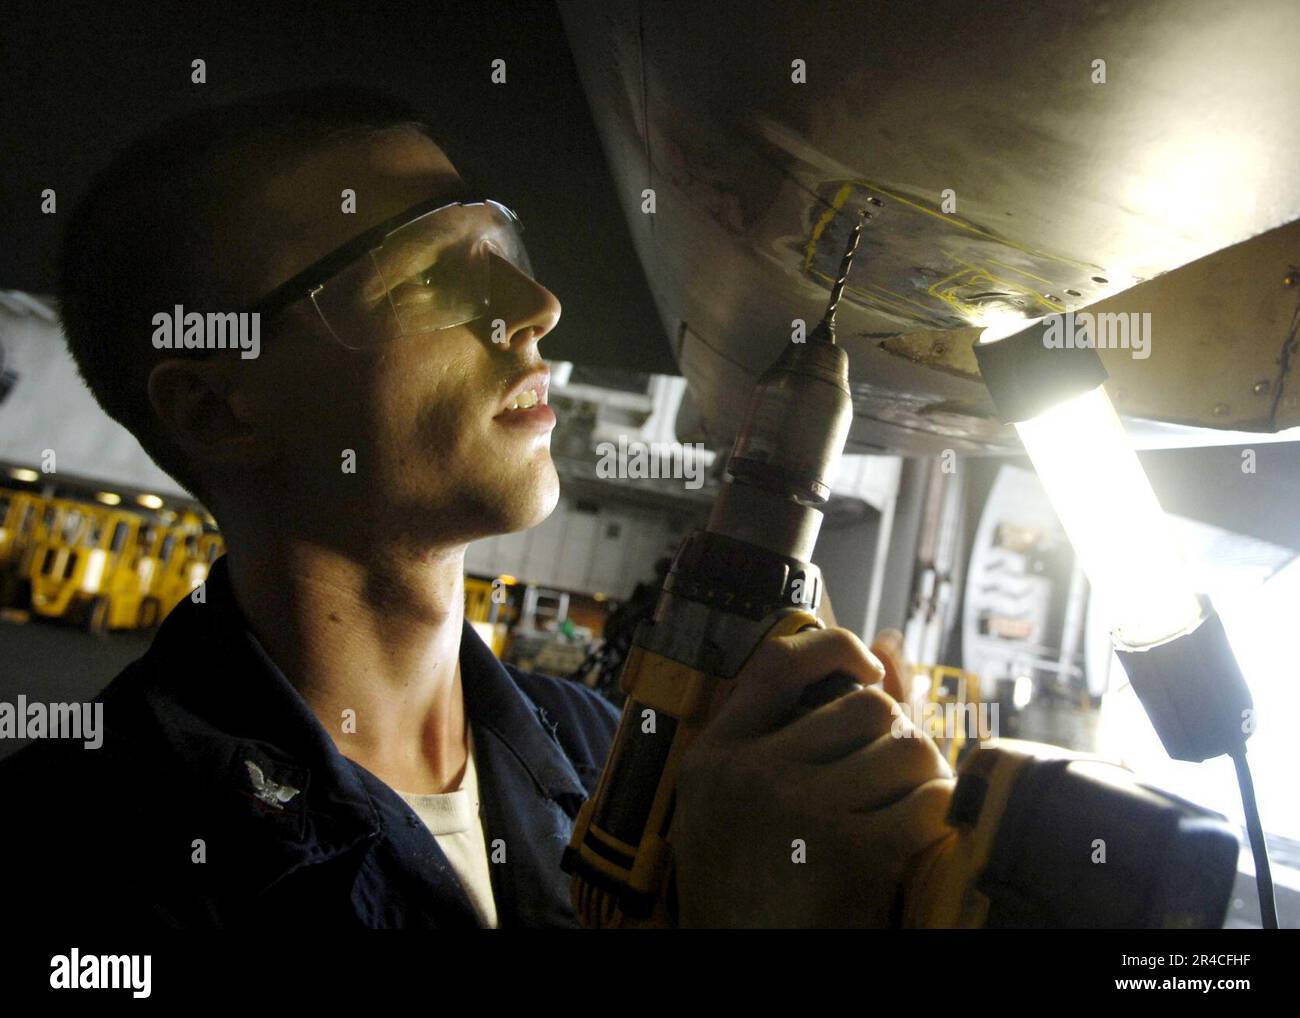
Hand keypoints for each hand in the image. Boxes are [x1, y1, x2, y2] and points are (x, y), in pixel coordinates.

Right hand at [672, 625, 953, 927]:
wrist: (736, 961)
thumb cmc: (744, 885)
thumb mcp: (734, 803)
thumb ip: (787, 730)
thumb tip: (886, 648)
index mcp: (716, 755)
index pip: (779, 661)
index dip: (836, 647)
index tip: (870, 670)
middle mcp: (753, 773)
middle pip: (867, 707)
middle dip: (895, 738)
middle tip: (892, 777)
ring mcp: (800, 810)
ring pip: (907, 750)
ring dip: (921, 779)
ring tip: (904, 808)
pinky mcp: (849, 853)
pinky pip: (929, 803)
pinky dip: (936, 817)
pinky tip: (915, 838)